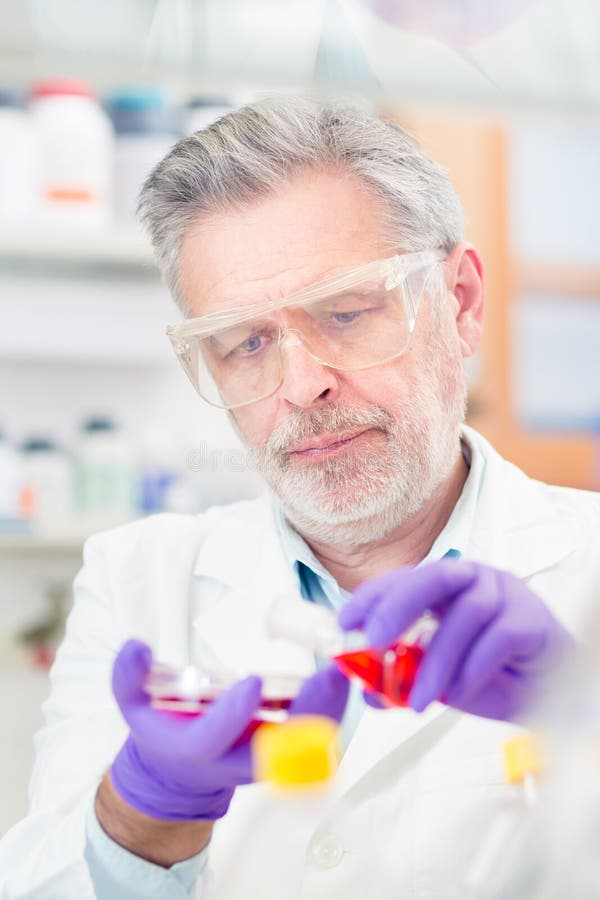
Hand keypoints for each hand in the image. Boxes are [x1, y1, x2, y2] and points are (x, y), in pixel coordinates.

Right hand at [111, 640, 348, 820]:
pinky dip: (331, 709)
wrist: (180, 771)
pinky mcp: (285, 755)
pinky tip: (343, 678)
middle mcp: (236, 761)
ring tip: (343, 670)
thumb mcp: (133, 703)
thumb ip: (128, 675)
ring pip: (306, 745)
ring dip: (328, 709)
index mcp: (197, 748)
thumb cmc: (161, 729)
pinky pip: (315, 736)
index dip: (233, 713)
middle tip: (326, 676)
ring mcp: (266, 761)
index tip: (249, 682)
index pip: (216, 737)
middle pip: (277, 748)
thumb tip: (134, 646)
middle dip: (306, 714)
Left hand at [339, 559, 574, 722]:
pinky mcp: (532, 619)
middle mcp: (473, 579)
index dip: (372, 597)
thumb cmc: (489, 673)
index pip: (403, 579)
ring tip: (418, 701)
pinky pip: (498, 638)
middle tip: (374, 644)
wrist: (548, 690)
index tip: (345, 623)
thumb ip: (404, 680)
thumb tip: (368, 694)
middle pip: (433, 577)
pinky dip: (472, 669)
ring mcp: (505, 594)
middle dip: (398, 607)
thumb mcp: (437, 677)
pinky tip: (456, 696)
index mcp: (444, 585)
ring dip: (436, 660)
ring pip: (465, 614)